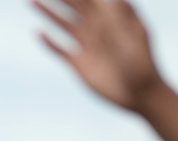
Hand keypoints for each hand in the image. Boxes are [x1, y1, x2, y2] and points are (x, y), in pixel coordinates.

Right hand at [34, 0, 162, 112]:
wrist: (140, 93)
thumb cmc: (144, 63)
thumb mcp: (137, 36)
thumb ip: (124, 15)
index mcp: (111, 17)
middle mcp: (96, 28)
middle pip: (73, 6)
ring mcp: (86, 46)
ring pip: (63, 24)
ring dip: (48, 13)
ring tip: (33, 1)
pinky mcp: (78, 64)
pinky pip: (60, 50)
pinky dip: (49, 43)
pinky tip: (38, 33)